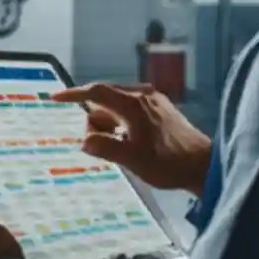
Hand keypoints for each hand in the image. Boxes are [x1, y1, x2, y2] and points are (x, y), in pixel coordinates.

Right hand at [52, 83, 211, 195]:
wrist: (203, 165)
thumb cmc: (167, 163)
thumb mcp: (132, 160)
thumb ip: (104, 147)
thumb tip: (85, 141)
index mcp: (133, 105)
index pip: (96, 93)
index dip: (73, 94)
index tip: (55, 98)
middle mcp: (142, 95)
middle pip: (104, 100)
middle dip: (95, 121)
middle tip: (99, 147)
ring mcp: (153, 100)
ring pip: (117, 105)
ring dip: (109, 124)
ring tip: (119, 148)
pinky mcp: (160, 108)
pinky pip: (130, 109)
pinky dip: (121, 122)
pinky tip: (128, 141)